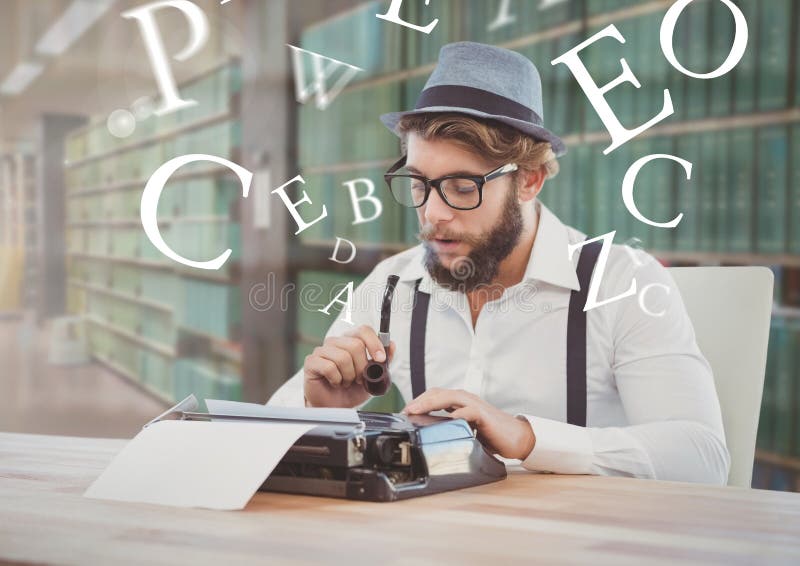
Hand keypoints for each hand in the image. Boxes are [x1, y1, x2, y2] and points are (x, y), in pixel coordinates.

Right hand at [304, 324, 395, 407]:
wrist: (336, 407)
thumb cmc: (352, 390)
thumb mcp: (373, 377)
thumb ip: (383, 362)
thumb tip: (391, 344)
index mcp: (351, 341)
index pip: (363, 330)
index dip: (374, 343)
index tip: (380, 359)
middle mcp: (336, 342)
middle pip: (355, 344)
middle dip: (362, 367)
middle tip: (359, 379)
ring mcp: (322, 350)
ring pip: (343, 357)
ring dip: (349, 375)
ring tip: (346, 382)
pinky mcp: (311, 362)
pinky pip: (329, 367)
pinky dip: (336, 379)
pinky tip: (335, 383)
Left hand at [402, 388, 535, 459]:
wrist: (516, 438)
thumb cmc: (490, 434)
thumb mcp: (464, 430)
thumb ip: (450, 427)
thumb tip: (429, 435)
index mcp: (459, 402)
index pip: (434, 396)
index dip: (418, 402)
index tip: (404, 413)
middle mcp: (465, 399)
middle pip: (437, 393)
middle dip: (419, 401)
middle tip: (405, 411)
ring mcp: (474, 405)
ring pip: (448, 397)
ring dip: (430, 403)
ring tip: (416, 411)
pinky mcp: (483, 415)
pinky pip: (468, 412)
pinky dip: (457, 415)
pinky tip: (447, 420)